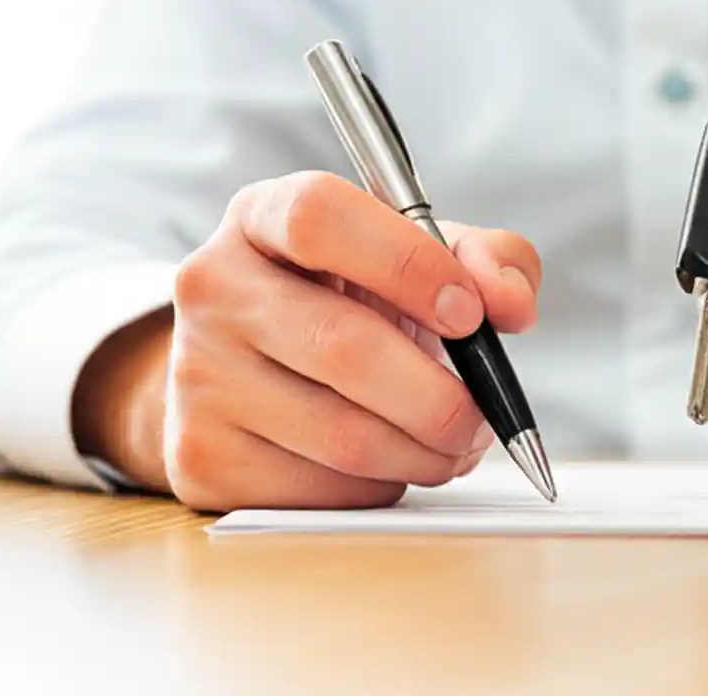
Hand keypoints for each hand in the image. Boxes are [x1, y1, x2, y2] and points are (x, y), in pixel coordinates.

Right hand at [75, 171, 540, 510]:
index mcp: (264, 216)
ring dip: (426, 454)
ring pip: (343, 436)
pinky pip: (322, 490)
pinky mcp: (203, 456)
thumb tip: (509, 305)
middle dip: (442, 397)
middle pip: (343, 347)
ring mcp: (198, 375)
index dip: (407, 266)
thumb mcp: (420, 259)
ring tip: (451, 443)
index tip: (470, 314)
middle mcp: (214, 286)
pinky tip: (390, 462)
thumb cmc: (351, 303)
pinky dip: (382, 486)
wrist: (251, 372)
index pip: (319, 220)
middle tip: (483, 417)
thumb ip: (485, 261)